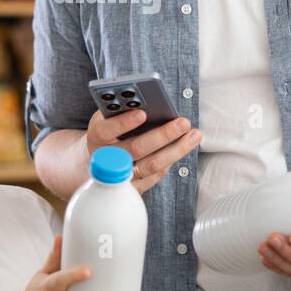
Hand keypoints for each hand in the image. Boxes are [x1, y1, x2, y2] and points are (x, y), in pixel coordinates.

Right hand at [84, 109, 201, 193]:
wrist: (97, 160)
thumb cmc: (109, 130)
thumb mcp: (109, 116)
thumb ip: (122, 109)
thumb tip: (149, 102)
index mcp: (96, 138)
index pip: (106, 131)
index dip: (123, 123)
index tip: (142, 113)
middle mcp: (106, 159)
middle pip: (136, 149)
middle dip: (162, 135)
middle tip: (183, 122)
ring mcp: (120, 176)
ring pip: (151, 165)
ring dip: (177, 149)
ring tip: (194, 135)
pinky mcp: (133, 188)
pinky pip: (156, 175)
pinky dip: (171, 160)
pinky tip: (183, 147)